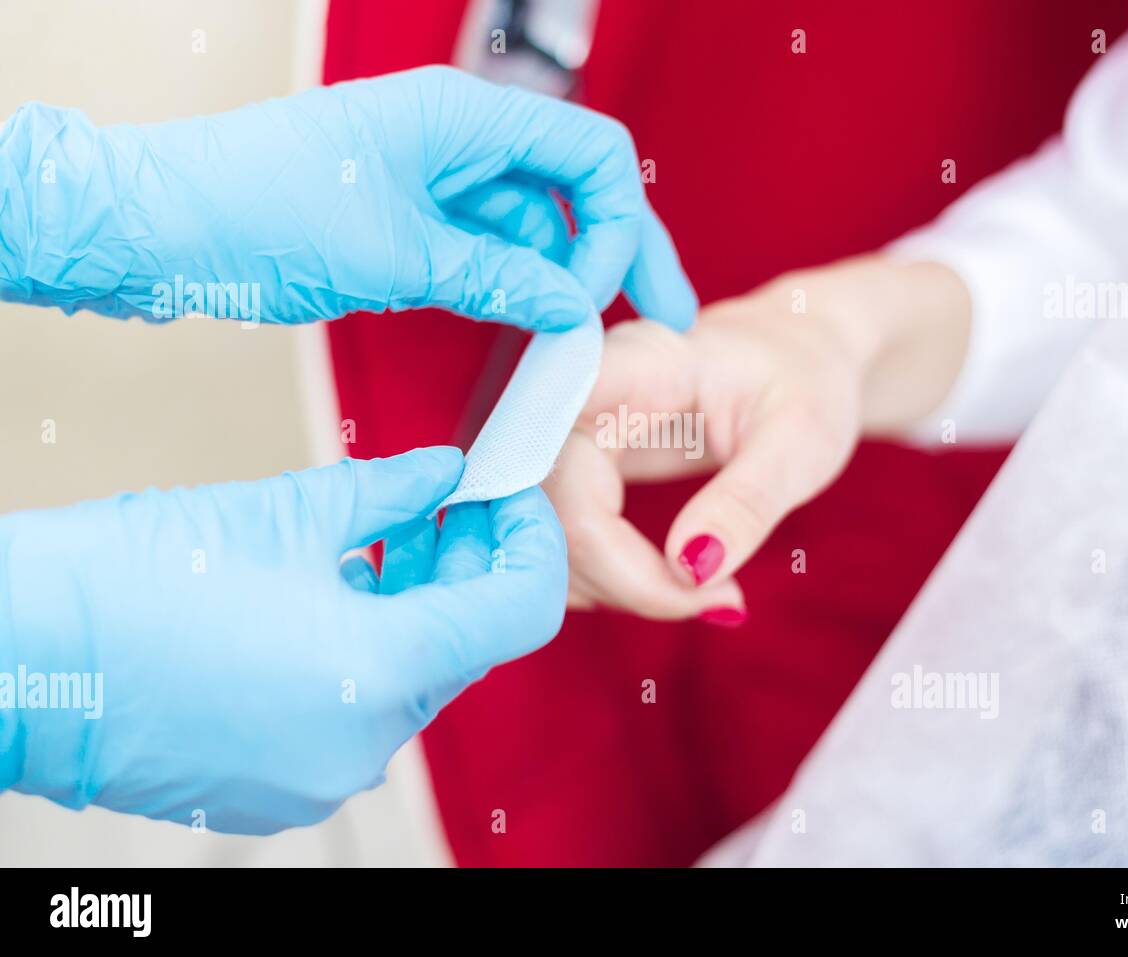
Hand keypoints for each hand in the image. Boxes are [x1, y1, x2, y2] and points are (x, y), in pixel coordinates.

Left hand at [0, 66, 695, 330]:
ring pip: (533, 224)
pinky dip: (514, 286)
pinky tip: (531, 330)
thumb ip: (501, 277)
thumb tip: (575, 307)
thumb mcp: (398, 257)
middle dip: (619, 253)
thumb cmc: (258, 212)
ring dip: (561, 278)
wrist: (160, 225)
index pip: (592, 156)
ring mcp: (435, 176)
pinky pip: (488, 246)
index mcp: (462, 116)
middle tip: (660, 320)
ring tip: (582, 345)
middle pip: (574, 189)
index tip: (611, 299)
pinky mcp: (410, 215)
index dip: (622, 227)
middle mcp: (459, 137)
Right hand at [0, 448, 566, 833]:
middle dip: (466, 566)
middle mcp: (366, 740)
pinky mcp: (280, 782)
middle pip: (465, 643)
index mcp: (384, 670)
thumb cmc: (130, 585)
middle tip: (449, 501)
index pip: (521, 609)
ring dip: (415, 605)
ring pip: (410, 678)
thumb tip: (441, 474)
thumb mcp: (284, 512)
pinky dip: (365, 652)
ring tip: (388, 534)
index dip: (532, 542)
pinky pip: (356, 711)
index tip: (509, 500)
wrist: (18, 656)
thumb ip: (388, 492)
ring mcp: (321, 772)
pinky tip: (336, 592)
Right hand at [545, 258, 968, 620]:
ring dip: (610, 586)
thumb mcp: (802, 441)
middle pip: (545, 505)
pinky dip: (600, 577)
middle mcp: (578, 388)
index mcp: (636, 364)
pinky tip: (666, 579)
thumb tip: (691, 567)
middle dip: (621, 578)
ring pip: (537, 530)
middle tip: (717, 601)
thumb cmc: (804, 380)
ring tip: (704, 591)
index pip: (561, 448)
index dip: (589, 535)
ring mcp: (561, 426)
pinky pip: (549, 534)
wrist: (793, 354)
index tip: (679, 587)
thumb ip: (747, 500)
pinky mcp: (564, 461)